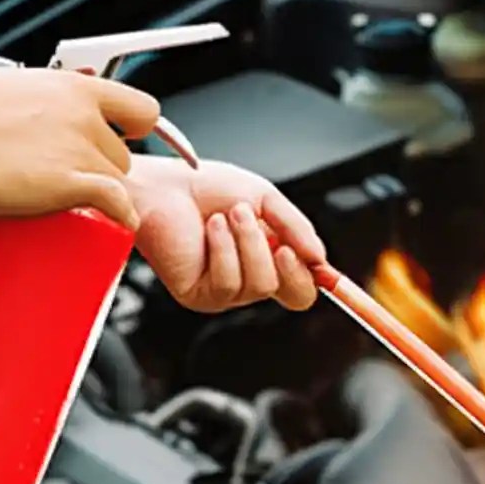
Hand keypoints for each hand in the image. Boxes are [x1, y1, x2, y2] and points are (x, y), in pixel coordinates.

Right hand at [0, 68, 158, 227]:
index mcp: (73, 88)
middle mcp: (84, 116)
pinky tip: (120, 224)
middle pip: (122, 155)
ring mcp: (78, 149)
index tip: (129, 138)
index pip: (137, 107)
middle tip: (72, 179)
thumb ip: (40, 96)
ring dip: (100, 194)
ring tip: (69, 201)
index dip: (136, 128)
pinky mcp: (68, 183)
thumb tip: (42, 104)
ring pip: (118, 182)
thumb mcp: (12, 86)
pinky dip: (123, 216)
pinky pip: (117, 203)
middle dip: (103, 170)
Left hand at [126, 156, 326, 311]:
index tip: (320, 262)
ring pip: (263, 285)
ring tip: (231, 215)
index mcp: (269, 258)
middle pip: (297, 296)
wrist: (163, 187)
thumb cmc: (206, 188)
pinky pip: (230, 284)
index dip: (318, 277)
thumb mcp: (264, 198)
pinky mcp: (200, 296)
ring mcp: (226, 292)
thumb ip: (296, 227)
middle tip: (278, 238)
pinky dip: (224, 250)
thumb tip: (320, 258)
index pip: (305, 283)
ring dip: (250, 243)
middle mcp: (251, 279)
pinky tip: (212, 229)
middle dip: (291, 264)